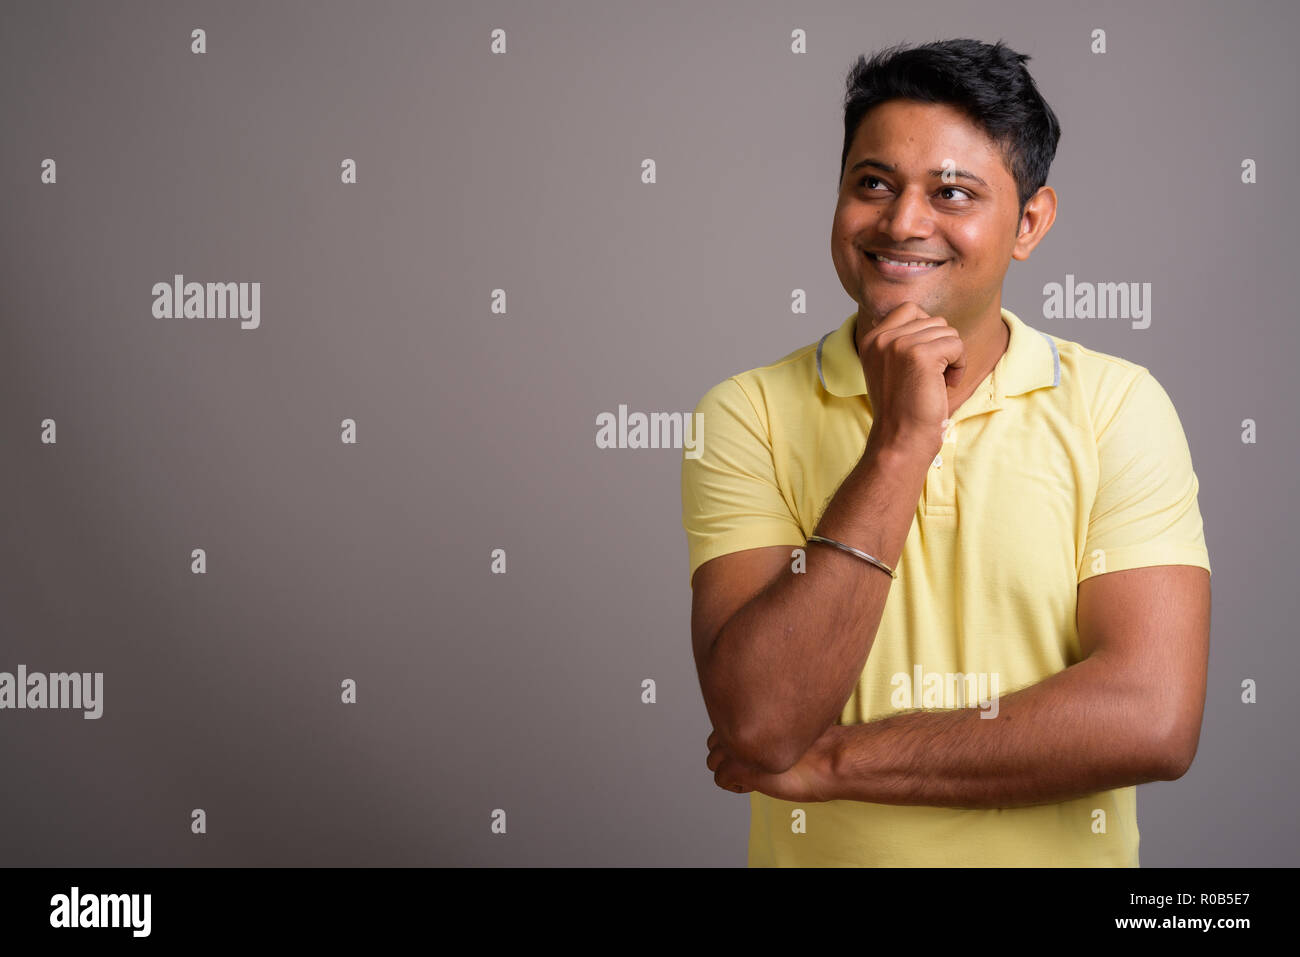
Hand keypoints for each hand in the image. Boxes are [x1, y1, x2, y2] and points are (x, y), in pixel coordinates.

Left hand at [706, 726, 839, 803]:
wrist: (828, 760)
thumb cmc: (812, 747)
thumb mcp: (782, 730)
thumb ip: (760, 727)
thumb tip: (740, 738)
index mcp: (750, 711)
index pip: (722, 724)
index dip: (735, 741)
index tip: (755, 749)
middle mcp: (739, 725)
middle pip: (713, 743)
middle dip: (728, 756)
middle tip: (754, 764)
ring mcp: (736, 746)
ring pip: (713, 762)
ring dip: (730, 772)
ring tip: (756, 774)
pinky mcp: (738, 767)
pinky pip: (721, 780)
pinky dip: (735, 786)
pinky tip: (755, 784)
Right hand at [858, 300, 965, 458]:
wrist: (900, 439)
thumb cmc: (902, 409)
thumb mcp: (888, 368)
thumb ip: (898, 341)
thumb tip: (927, 319)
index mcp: (871, 339)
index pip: (910, 309)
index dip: (926, 332)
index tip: (922, 362)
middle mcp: (881, 338)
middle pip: (933, 320)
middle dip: (941, 346)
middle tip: (933, 376)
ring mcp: (900, 344)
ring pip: (947, 332)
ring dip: (952, 357)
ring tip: (939, 381)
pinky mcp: (921, 355)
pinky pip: (957, 345)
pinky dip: (960, 365)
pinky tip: (948, 384)